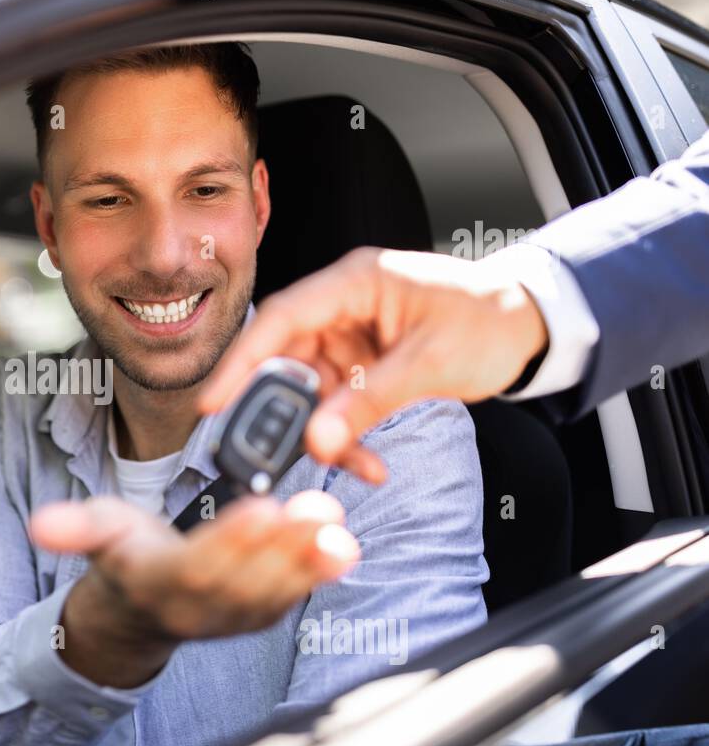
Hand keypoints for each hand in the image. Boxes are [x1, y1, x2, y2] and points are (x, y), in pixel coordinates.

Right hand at [29, 492, 358, 687]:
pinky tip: (342, 547)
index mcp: (153, 583)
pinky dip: (317, 574)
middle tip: (320, 509)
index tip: (261, 508)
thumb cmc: (124, 557)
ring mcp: (228, 619)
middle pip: (243, 580)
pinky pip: (288, 598)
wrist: (136, 614)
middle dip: (284, 546)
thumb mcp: (97, 532)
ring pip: (272, 593)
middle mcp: (193, 610)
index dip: (228, 541)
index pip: (193, 565)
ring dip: (308, 562)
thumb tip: (41, 524)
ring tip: (336, 526)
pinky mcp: (255, 617)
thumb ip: (74, 528)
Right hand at [198, 246, 548, 482]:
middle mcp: (343, 307)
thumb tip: (319, 438)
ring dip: (322, 431)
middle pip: (287, 358)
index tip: (215, 400)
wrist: (530, 325)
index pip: (281, 318)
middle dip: (282, 409)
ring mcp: (351, 338)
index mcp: (354, 283)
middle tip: (269, 448)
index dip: (243, 360)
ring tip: (343, 462)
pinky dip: (347, 435)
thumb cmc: (489, 319)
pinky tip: (366, 461)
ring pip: (311, 390)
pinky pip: (339, 404)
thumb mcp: (429, 362)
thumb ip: (370, 401)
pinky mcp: (363, 365)